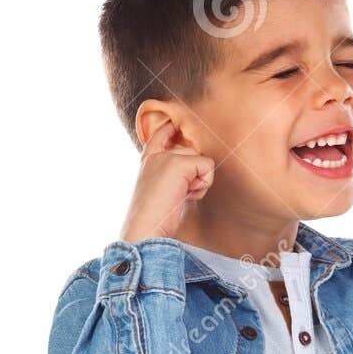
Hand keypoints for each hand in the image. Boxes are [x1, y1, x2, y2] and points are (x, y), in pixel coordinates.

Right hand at [119, 120, 214, 241]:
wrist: (145, 228)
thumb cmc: (156, 216)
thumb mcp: (163, 188)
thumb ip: (174, 174)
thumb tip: (198, 165)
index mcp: (147, 160)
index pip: (160, 134)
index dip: (169, 128)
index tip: (173, 125)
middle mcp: (155, 154)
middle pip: (192, 150)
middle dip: (194, 173)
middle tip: (179, 194)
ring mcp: (167, 156)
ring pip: (201, 158)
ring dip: (199, 181)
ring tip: (181, 195)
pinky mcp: (179, 163)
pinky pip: (207, 166)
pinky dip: (204, 184)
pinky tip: (187, 195)